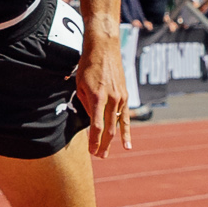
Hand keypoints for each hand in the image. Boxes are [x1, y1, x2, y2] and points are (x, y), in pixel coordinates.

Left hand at [77, 27, 129, 157]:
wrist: (104, 48)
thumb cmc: (88, 65)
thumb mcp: (80, 85)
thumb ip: (86, 103)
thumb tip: (91, 120)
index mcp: (98, 97)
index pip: (96, 126)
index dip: (94, 140)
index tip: (90, 151)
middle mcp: (112, 99)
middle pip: (108, 129)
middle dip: (102, 145)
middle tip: (98, 157)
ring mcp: (121, 98)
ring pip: (117, 125)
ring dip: (111, 141)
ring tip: (106, 154)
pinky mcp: (125, 95)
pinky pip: (126, 117)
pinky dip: (126, 131)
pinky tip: (127, 144)